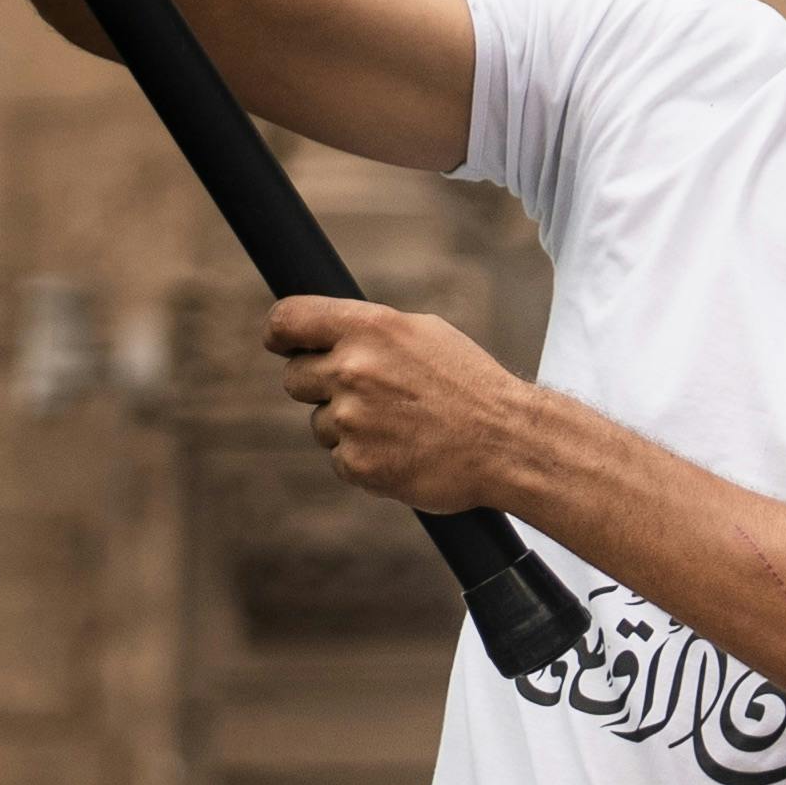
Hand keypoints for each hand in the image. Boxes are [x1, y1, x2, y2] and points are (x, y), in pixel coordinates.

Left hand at [262, 297, 533, 513]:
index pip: (288, 320)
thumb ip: (368, 331)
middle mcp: (353, 370)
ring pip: (319, 423)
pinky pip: (338, 459)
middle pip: (294, 377)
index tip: (281, 344)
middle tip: (364, 394)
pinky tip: (400, 450)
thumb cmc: (469, 384)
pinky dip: (363, 458)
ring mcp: (352, 420)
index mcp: (370, 328)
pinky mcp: (357, 463)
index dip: (279, 334)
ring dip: (347, 426)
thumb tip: (324, 334)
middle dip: (319, 386)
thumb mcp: (422, 333)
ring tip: (398, 426)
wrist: (506, 442)